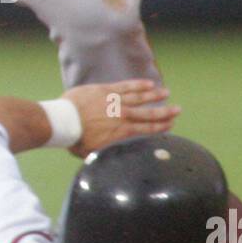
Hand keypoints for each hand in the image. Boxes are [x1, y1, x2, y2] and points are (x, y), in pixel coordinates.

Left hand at [63, 79, 179, 158]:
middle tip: (178, 110)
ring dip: (155, 95)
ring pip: (140, 97)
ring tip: (167, 93)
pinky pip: (127, 86)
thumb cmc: (74, 139)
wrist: (63, 121)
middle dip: (164, 112)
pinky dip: (139, 85)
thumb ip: (104, 152)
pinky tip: (149, 84)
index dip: (160, 127)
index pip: (146, 129)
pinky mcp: (107, 90)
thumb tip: (108, 159)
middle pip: (148, 113)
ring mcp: (116, 101)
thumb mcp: (92, 153)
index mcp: (121, 133)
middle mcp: (123, 116)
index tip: (170, 125)